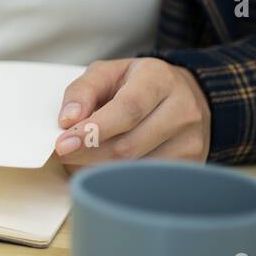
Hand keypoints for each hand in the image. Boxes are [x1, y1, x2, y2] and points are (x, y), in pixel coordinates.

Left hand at [54, 57, 210, 164]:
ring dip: (101, 169)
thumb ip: (82, 91)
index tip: (63, 144)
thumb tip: (68, 120)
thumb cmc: (135, 84)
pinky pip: (148, 181)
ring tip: (83, 159)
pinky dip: (119, 179)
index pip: (127, 110)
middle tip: (64, 155)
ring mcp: (191, 140)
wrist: (182, 95)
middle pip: (129, 145)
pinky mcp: (192, 163)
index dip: (93, 131)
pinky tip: (105, 169)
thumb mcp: (106, 74)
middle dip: (89, 155)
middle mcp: (183, 109)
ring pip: (137, 168)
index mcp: (159, 79)